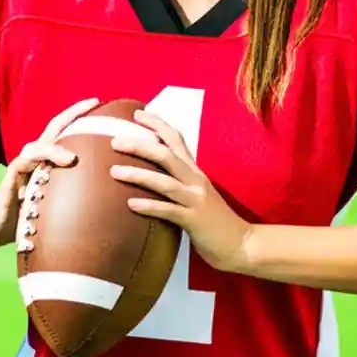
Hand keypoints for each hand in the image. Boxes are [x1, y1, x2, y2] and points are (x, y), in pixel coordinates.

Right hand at [0, 97, 98, 247]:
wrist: (0, 224)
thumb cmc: (32, 211)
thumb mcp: (59, 198)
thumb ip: (77, 190)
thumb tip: (109, 191)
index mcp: (48, 157)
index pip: (64, 129)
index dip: (79, 114)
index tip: (98, 103)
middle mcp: (35, 155)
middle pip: (54, 127)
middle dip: (73, 113)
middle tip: (94, 103)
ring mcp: (22, 164)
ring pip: (39, 145)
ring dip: (56, 148)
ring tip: (73, 158)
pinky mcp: (11, 176)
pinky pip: (23, 163)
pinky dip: (37, 165)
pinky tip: (47, 173)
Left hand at [110, 109, 253, 273]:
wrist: (242, 244)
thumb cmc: (215, 221)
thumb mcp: (198, 194)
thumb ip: (180, 181)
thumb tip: (153, 174)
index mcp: (195, 172)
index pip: (176, 140)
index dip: (157, 124)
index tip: (137, 113)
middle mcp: (196, 181)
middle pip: (165, 155)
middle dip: (139, 145)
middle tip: (114, 141)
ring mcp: (196, 200)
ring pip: (164, 182)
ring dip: (138, 175)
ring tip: (114, 171)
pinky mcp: (194, 221)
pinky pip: (168, 211)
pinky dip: (150, 206)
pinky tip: (131, 204)